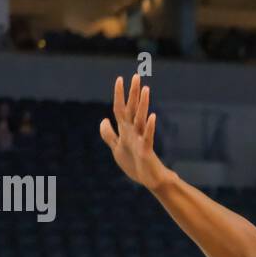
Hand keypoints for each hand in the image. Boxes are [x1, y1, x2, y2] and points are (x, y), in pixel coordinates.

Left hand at [100, 75, 167, 190]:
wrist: (149, 180)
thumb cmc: (135, 164)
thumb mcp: (116, 148)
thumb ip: (109, 134)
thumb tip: (103, 120)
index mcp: (125, 130)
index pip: (121, 108)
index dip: (119, 94)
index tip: (120, 78)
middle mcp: (134, 131)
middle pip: (133, 109)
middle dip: (134, 93)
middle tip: (137, 76)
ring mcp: (141, 140)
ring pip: (141, 119)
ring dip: (143, 105)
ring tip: (146, 90)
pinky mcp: (146, 151)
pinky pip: (148, 137)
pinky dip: (150, 127)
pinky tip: (152, 117)